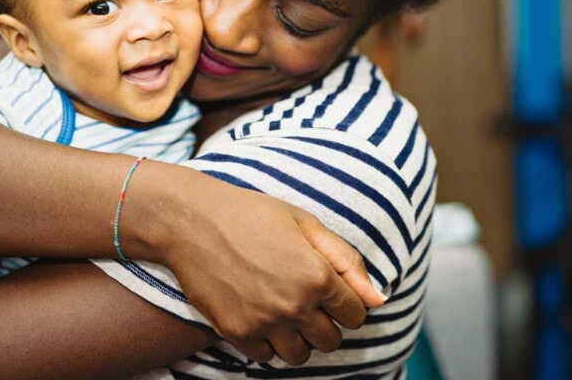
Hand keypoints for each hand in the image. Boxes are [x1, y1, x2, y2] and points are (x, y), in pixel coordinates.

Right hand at [162, 183, 384, 365]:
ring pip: (300, 355)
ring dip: (299, 338)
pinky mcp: (236, 333)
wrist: (193, 221)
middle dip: (326, 322)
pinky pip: (265, 357)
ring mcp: (264, 323)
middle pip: (331, 340)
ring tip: (285, 311)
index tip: (332, 293)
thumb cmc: (252, 214)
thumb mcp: (305, 224)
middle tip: (307, 300)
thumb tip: (378, 299)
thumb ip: (347, 261)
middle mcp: (295, 305)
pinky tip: (260, 316)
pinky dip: (267, 342)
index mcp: (317, 276)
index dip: (348, 303)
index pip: (356, 315)